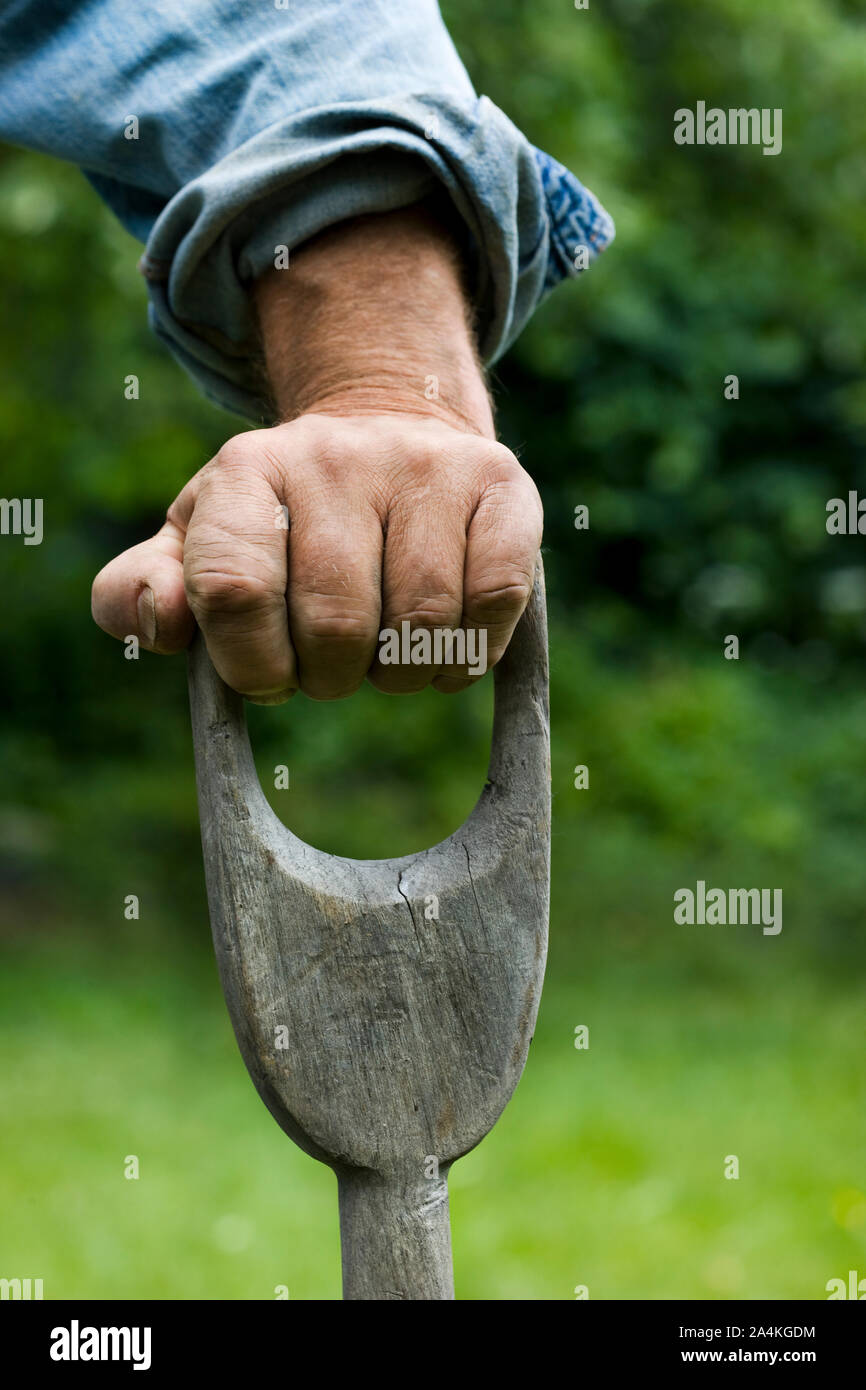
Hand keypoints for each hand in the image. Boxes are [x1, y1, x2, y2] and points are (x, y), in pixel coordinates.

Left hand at [91, 409, 540, 700]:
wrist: (389, 427)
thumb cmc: (282, 520)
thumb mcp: (197, 544)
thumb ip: (142, 591)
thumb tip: (157, 624)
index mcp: (245, 472)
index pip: (235, 590)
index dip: (252, 663)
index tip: (268, 676)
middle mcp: (334, 454)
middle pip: (336, 623)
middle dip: (331, 675)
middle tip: (332, 663)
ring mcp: (425, 464)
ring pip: (421, 624)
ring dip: (402, 672)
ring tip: (388, 650)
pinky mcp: (502, 484)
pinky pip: (493, 602)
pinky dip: (468, 651)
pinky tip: (447, 639)